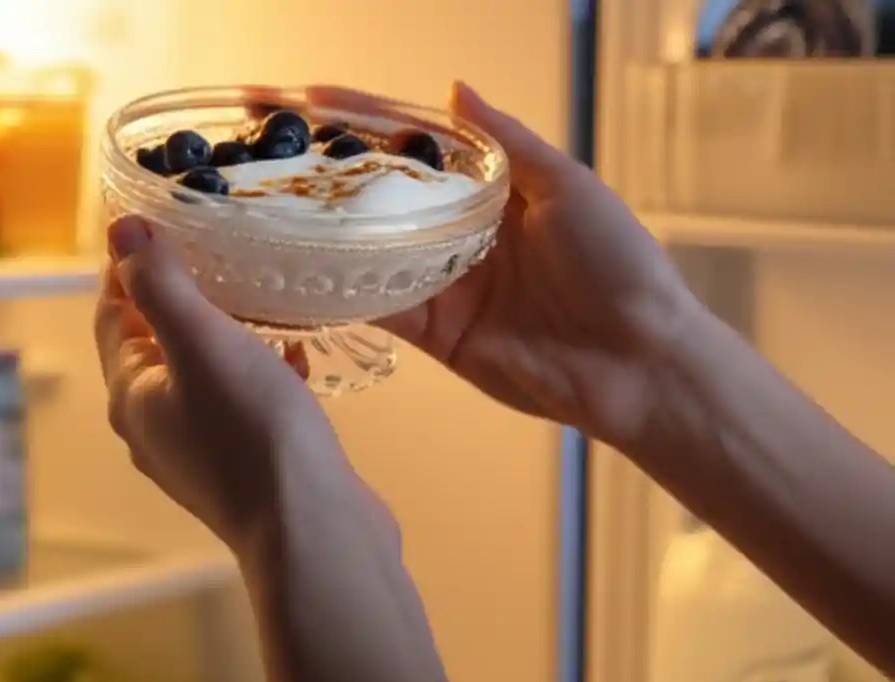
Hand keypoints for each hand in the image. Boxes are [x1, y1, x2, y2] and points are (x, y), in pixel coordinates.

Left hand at [94, 216, 367, 550]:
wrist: (313, 530)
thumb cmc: (252, 430)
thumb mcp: (202, 342)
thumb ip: (159, 284)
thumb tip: (120, 231)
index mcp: (131, 395)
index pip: (111, 314)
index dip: (127, 265)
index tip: (158, 219)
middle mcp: (154, 427)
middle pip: (153, 343)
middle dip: (179, 294)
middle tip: (214, 247)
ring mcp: (199, 452)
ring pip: (202, 373)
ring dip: (223, 332)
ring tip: (255, 292)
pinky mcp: (245, 466)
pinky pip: (242, 402)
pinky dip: (259, 372)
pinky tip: (294, 357)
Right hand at [313, 82, 701, 446]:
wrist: (636, 362)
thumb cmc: (616, 264)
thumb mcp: (567, 187)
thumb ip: (508, 143)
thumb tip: (453, 89)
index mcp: (495, 198)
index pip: (424, 156)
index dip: (376, 130)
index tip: (320, 105)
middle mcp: (463, 239)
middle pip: (390, 204)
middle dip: (340, 180)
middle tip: (278, 157)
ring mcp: (447, 288)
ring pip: (376, 255)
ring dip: (332, 234)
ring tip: (274, 207)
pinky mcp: (437, 336)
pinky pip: (382, 309)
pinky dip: (345, 292)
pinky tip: (303, 270)